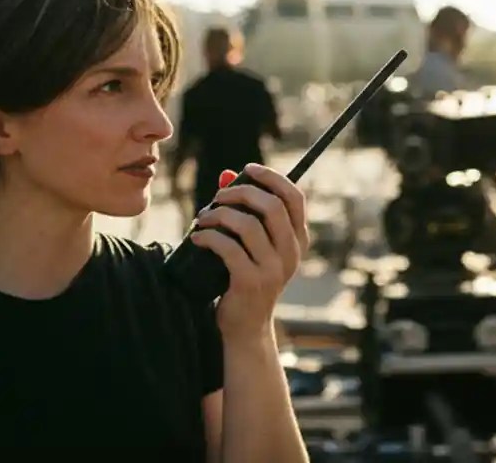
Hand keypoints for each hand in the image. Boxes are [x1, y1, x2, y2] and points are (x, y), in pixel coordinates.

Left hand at [188, 163, 308, 342]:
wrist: (246, 327)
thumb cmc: (247, 278)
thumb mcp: (255, 245)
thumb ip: (246, 210)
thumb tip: (226, 175)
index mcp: (298, 240)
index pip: (295, 197)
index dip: (272, 177)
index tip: (247, 169)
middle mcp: (291, 253)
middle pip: (271, 206)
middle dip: (240, 192)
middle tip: (217, 197)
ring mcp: (273, 269)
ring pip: (248, 225)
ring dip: (220, 214)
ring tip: (203, 217)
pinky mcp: (250, 282)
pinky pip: (228, 248)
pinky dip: (209, 237)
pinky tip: (197, 237)